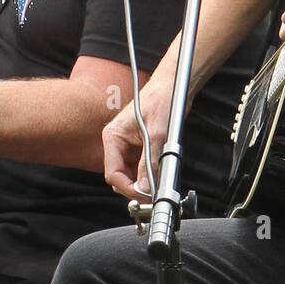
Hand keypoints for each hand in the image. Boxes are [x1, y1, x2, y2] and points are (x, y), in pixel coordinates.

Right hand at [102, 84, 171, 201]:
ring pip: (130, 176)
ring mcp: (128, 148)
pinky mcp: (139, 150)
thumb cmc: (160, 101)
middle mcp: (117, 144)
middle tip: (152, 194)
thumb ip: (149, 163)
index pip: (112, 172)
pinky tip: (159, 177)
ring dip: (142, 183)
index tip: (144, 194)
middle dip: (134, 188)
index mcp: (113, 137)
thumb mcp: (156, 134)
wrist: (172, 88)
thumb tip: (145, 187)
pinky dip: (149, 177)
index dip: (127, 187)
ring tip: (157, 186)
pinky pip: (140, 170)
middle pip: (120, 177)